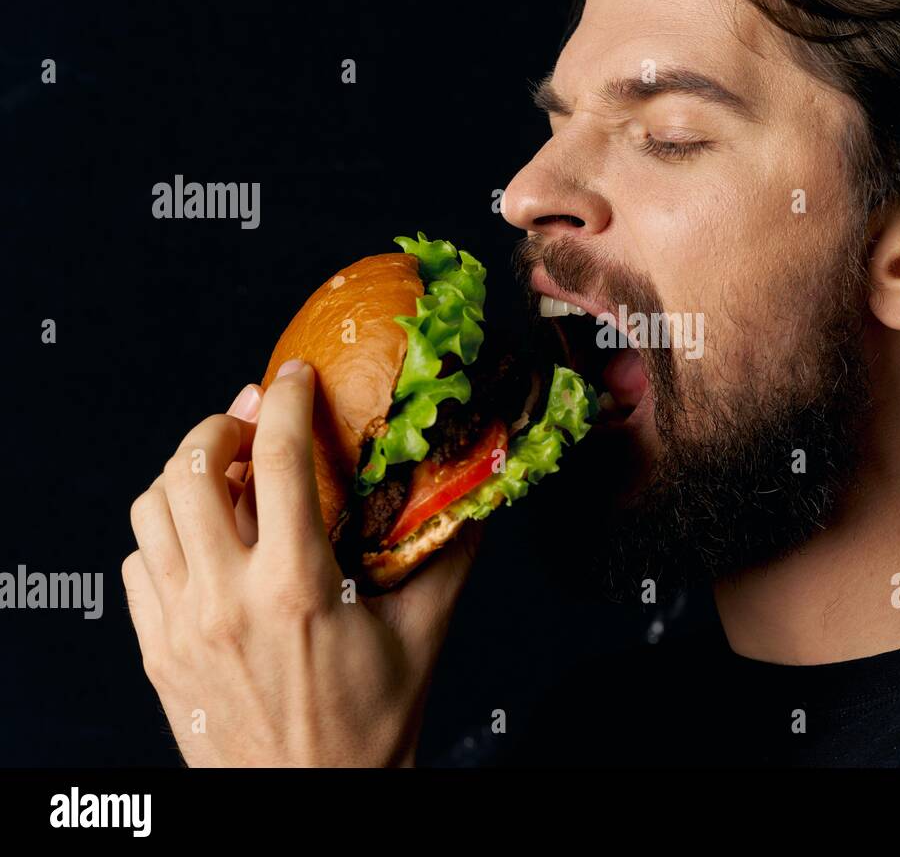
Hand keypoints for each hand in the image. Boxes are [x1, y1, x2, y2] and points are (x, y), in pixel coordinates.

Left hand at [123, 360, 480, 765]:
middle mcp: (226, 599)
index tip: (297, 376)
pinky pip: (136, 566)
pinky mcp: (156, 652)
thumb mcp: (422, 636)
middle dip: (221, 427)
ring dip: (184, 477)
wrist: (309, 806)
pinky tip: (202, 542)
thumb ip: (450, 561)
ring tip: (224, 476)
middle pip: (191, 470)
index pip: (282, 460)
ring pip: (150, 512)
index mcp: (297, 587)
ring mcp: (180, 626)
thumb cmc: (368, 729)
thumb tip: (480, 502)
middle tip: (253, 422)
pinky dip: (163, 535)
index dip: (288, 401)